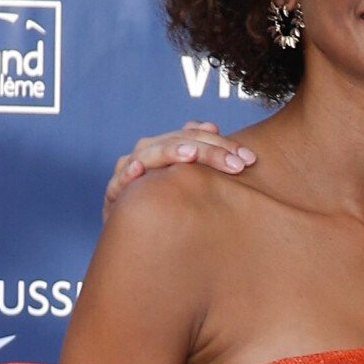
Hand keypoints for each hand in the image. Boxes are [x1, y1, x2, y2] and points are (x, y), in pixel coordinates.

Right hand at [102, 121, 255, 218]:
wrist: (137, 238)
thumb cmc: (169, 206)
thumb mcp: (187, 182)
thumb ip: (200, 154)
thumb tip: (213, 124)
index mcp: (168, 147)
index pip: (196, 136)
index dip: (223, 144)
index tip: (250, 159)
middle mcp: (148, 153)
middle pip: (178, 142)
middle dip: (209, 151)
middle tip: (236, 165)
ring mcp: (129, 171)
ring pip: (149, 154)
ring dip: (170, 152)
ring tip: (190, 154)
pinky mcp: (114, 194)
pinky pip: (118, 182)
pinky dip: (127, 174)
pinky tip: (139, 170)